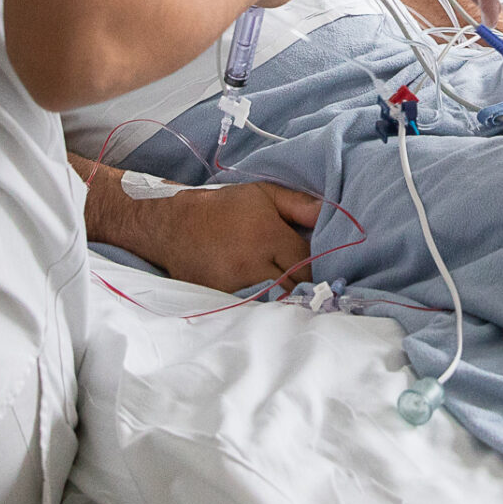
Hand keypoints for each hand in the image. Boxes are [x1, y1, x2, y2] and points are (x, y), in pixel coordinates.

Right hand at [121, 180, 322, 293]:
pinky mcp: (221, 299)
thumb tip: (330, 212)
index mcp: (268, 235)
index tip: (319, 266)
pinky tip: (268, 300)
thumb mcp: (262, 194)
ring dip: (286, 299)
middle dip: (304, 285)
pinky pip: (253, 308)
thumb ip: (299, 204)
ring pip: (276, 301)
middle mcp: (253, 262)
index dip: (317, 265)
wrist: (172, 227)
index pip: (309, 261)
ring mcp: (236, 284)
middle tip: (309, 284)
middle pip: (295, 286)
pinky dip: (263, 306)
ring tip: (291, 293)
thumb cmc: (223, 208)